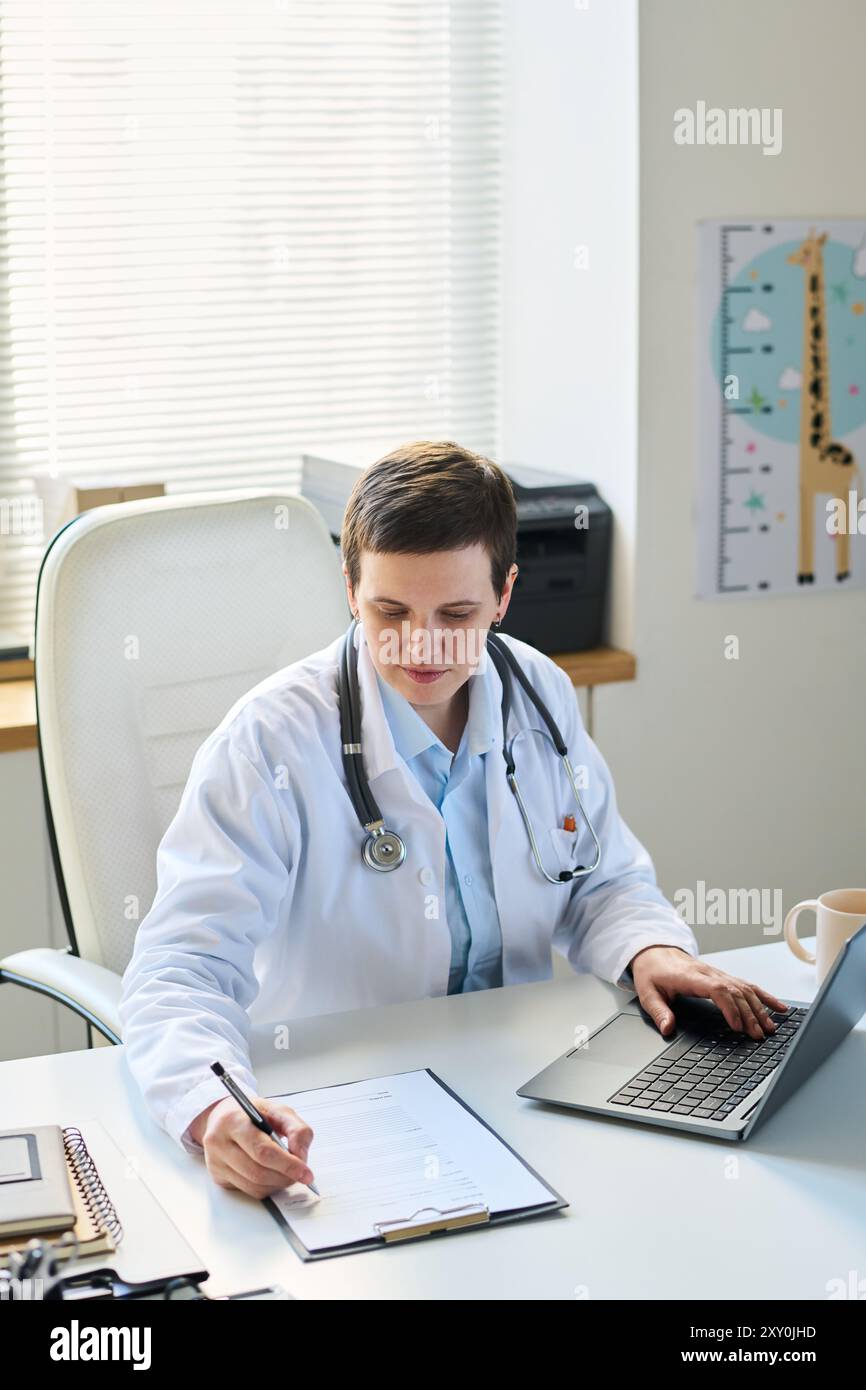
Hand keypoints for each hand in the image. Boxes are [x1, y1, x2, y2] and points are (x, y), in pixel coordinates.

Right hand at [189, 1095, 314, 1197]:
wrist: (223, 1117)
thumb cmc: (252, 1113)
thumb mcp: (278, 1110)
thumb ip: (296, 1129)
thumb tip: (301, 1155)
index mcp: (233, 1120)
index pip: (262, 1150)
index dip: (287, 1164)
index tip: (305, 1173)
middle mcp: (218, 1142)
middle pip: (257, 1172)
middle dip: (285, 1176)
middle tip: (301, 1174)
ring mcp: (215, 1162)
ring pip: (253, 1186)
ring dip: (277, 1184)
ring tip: (288, 1174)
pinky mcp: (218, 1177)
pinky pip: (248, 1191)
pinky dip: (266, 1188)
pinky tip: (273, 1176)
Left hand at [629, 945, 789, 1039]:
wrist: (654, 951)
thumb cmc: (652, 972)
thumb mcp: (647, 992)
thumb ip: (658, 1011)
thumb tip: (668, 1029)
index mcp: (691, 977)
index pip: (717, 989)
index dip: (730, 1007)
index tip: (737, 1026)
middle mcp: (709, 973)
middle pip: (736, 991)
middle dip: (750, 1014)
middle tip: (758, 1035)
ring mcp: (718, 973)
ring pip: (745, 988)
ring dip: (760, 1008)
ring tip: (770, 1028)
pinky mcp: (723, 976)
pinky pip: (747, 985)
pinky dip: (765, 996)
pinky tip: (779, 1007)